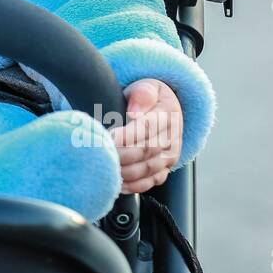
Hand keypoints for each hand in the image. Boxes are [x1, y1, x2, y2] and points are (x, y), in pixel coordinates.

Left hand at [109, 78, 182, 194]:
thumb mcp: (147, 86)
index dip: (126, 135)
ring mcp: (170, 157)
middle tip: (100, 154)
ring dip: (125, 171)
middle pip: (146, 151)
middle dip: (121, 154)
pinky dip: (133, 185)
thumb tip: (135, 113)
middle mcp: (173, 138)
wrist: (165, 110)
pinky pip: (150, 182)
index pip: (147, 128)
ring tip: (105, 168)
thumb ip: (142, 94)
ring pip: (148, 169)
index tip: (107, 137)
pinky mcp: (164, 170)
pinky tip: (116, 183)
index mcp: (168, 115)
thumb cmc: (148, 97)